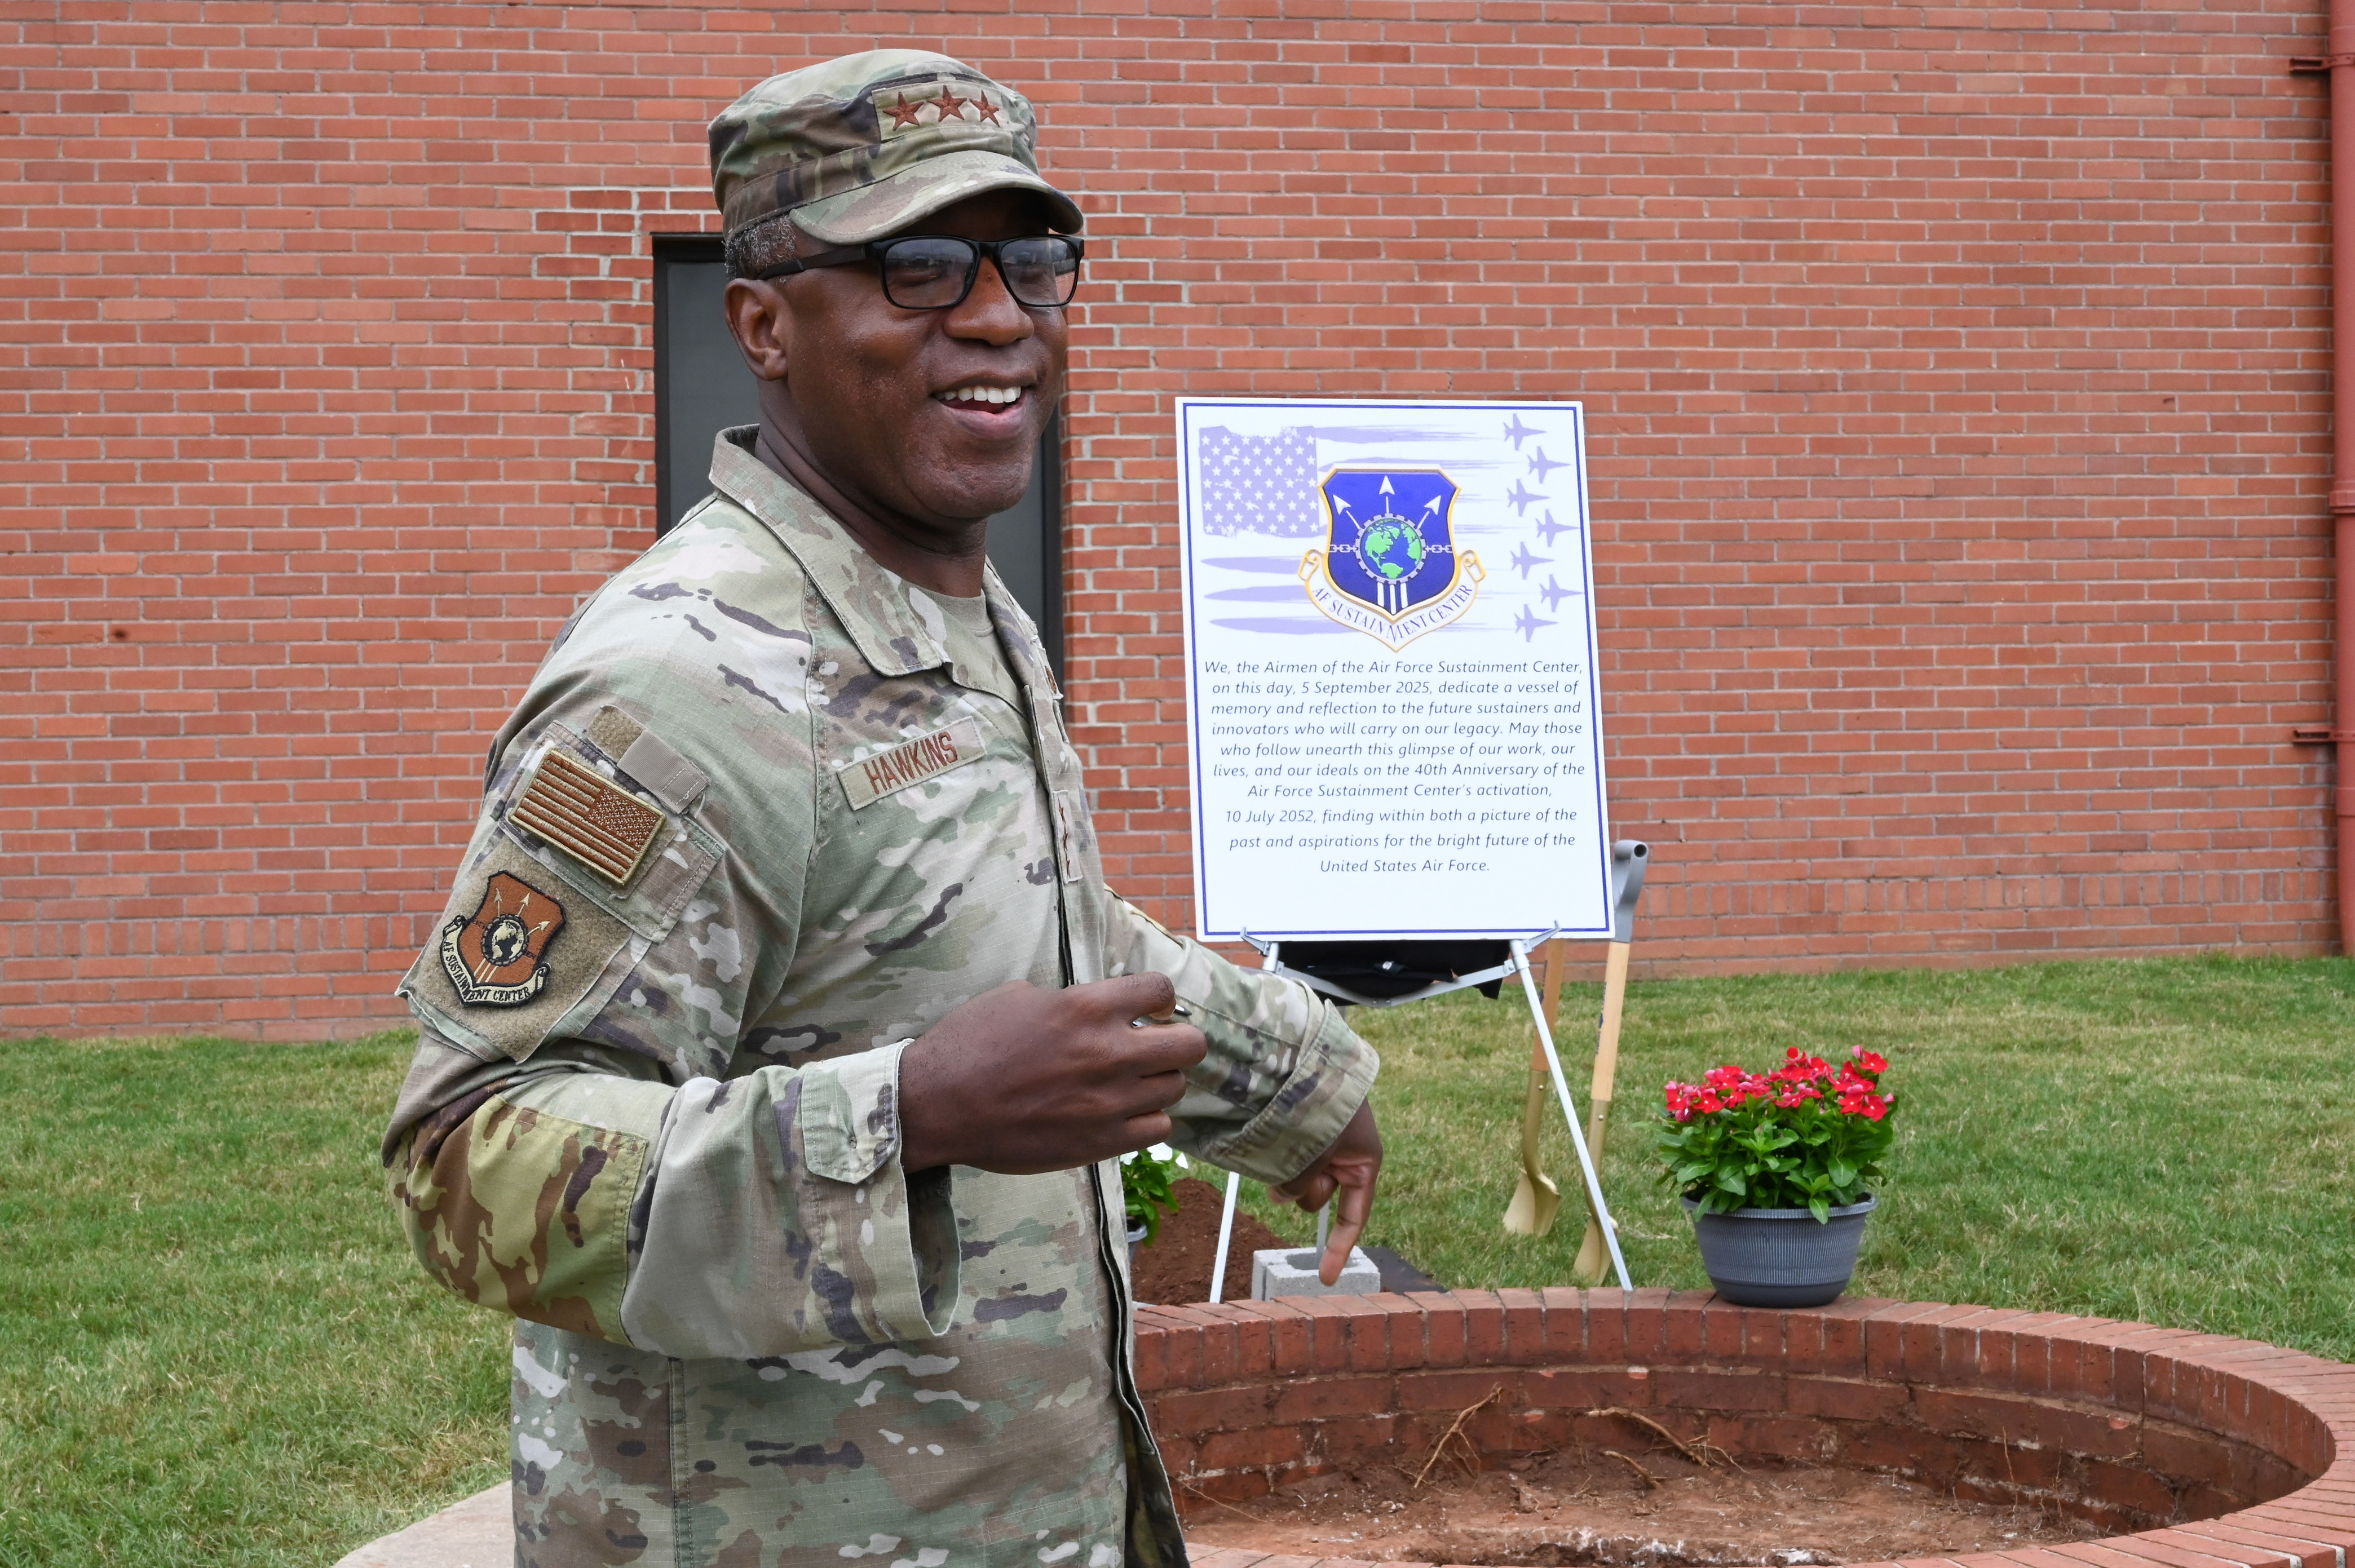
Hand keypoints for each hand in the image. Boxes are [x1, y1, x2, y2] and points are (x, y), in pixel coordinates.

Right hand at [898, 975, 1207, 1174]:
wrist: (939, 1105)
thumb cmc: (970, 1045)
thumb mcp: (1019, 997)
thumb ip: (1072, 1002)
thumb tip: (1101, 1008)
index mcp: (1087, 1007)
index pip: (1160, 988)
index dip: (1159, 997)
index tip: (1150, 1008)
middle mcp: (1108, 1053)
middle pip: (1190, 1044)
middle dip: (1176, 1040)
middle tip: (1153, 1046)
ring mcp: (1109, 1102)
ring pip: (1175, 1088)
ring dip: (1158, 1081)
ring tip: (1132, 1082)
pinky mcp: (1101, 1142)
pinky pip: (1158, 1128)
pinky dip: (1147, 1119)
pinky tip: (1123, 1113)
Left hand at [1270, 1098, 1382, 1285]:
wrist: (1309, 1057)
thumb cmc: (1324, 1103)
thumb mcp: (1317, 1152)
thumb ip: (1300, 1183)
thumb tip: (1279, 1194)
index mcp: (1363, 1162)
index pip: (1354, 1215)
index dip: (1339, 1248)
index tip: (1325, 1278)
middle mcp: (1343, 1156)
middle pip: (1316, 1197)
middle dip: (1300, 1190)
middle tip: (1288, 1171)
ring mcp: (1320, 1144)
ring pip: (1296, 1179)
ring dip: (1284, 1171)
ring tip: (1280, 1141)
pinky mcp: (1298, 1132)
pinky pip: (1285, 1160)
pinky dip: (1276, 1157)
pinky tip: (1269, 1138)